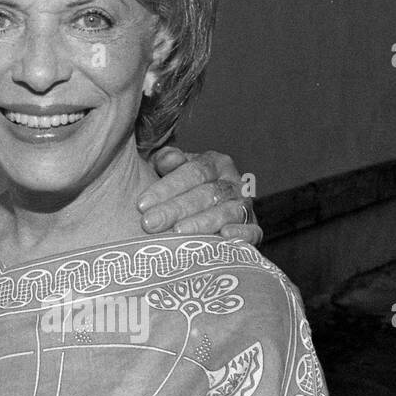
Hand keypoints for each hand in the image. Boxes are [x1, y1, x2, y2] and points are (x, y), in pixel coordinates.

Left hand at [137, 147, 260, 244]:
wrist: (200, 208)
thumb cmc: (178, 188)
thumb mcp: (168, 169)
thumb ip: (166, 161)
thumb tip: (169, 159)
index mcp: (215, 163)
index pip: (194, 171)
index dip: (168, 187)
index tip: (141, 204)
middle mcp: (233, 182)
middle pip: (208, 193)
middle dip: (176, 208)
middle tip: (149, 223)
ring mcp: (245, 205)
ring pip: (228, 211)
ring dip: (202, 223)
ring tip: (177, 233)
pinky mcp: (253, 228)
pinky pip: (253, 231)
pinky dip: (242, 234)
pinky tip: (223, 237)